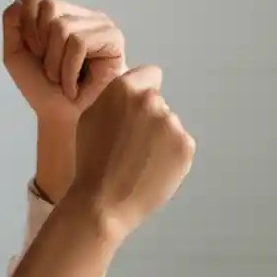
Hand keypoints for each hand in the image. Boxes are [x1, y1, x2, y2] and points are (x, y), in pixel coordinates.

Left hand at [2, 0, 125, 125]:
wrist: (59, 116)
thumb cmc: (40, 86)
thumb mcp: (14, 50)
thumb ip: (12, 18)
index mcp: (57, 9)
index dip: (27, 21)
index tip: (32, 50)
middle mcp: (79, 11)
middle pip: (49, 7)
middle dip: (40, 44)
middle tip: (48, 69)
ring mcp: (98, 23)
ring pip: (63, 27)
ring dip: (54, 62)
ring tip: (60, 79)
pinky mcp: (113, 39)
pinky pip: (80, 42)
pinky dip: (68, 70)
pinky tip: (73, 86)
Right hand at [68, 65, 194, 238]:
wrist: (103, 202)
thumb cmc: (91, 161)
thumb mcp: (90, 117)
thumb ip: (113, 98)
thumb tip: (133, 92)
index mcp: (124, 89)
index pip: (150, 74)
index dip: (142, 90)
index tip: (134, 109)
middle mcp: (151, 101)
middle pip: (158, 103)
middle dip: (148, 118)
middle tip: (130, 144)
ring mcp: (171, 124)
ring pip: (169, 125)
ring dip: (159, 138)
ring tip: (138, 161)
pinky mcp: (186, 146)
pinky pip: (180, 144)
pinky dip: (170, 156)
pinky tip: (151, 170)